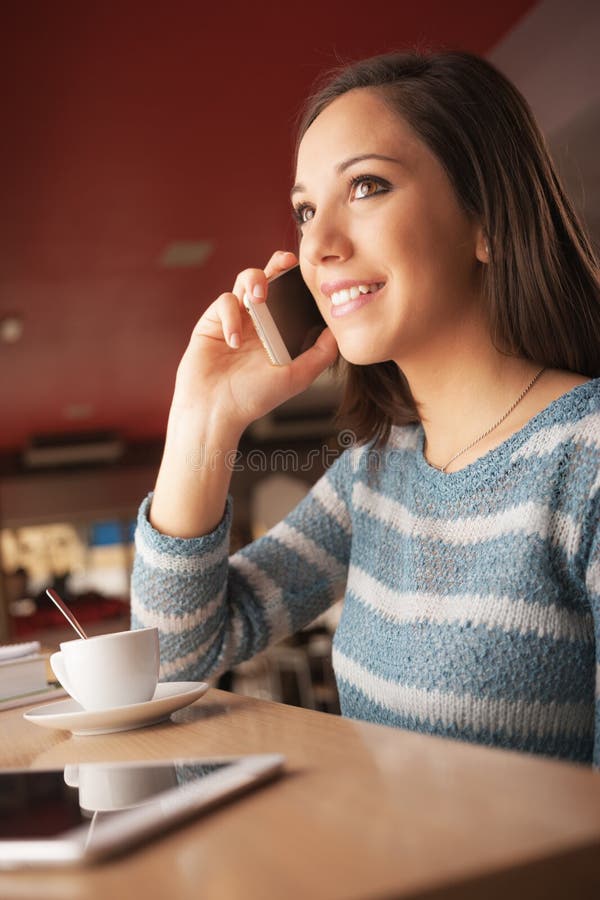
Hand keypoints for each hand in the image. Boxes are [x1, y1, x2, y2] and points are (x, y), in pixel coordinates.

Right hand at [171, 250, 338, 433]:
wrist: (216, 411)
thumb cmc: (253, 398)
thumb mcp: (296, 377)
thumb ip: (320, 355)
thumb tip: (338, 332)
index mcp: (277, 330)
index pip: (289, 295)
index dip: (297, 279)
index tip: (308, 271)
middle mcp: (257, 321)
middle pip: (268, 278)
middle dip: (276, 265)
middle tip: (286, 263)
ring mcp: (234, 318)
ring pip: (244, 281)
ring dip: (254, 282)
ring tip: (258, 300)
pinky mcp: (212, 321)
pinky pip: (224, 302)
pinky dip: (231, 317)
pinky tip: (234, 341)